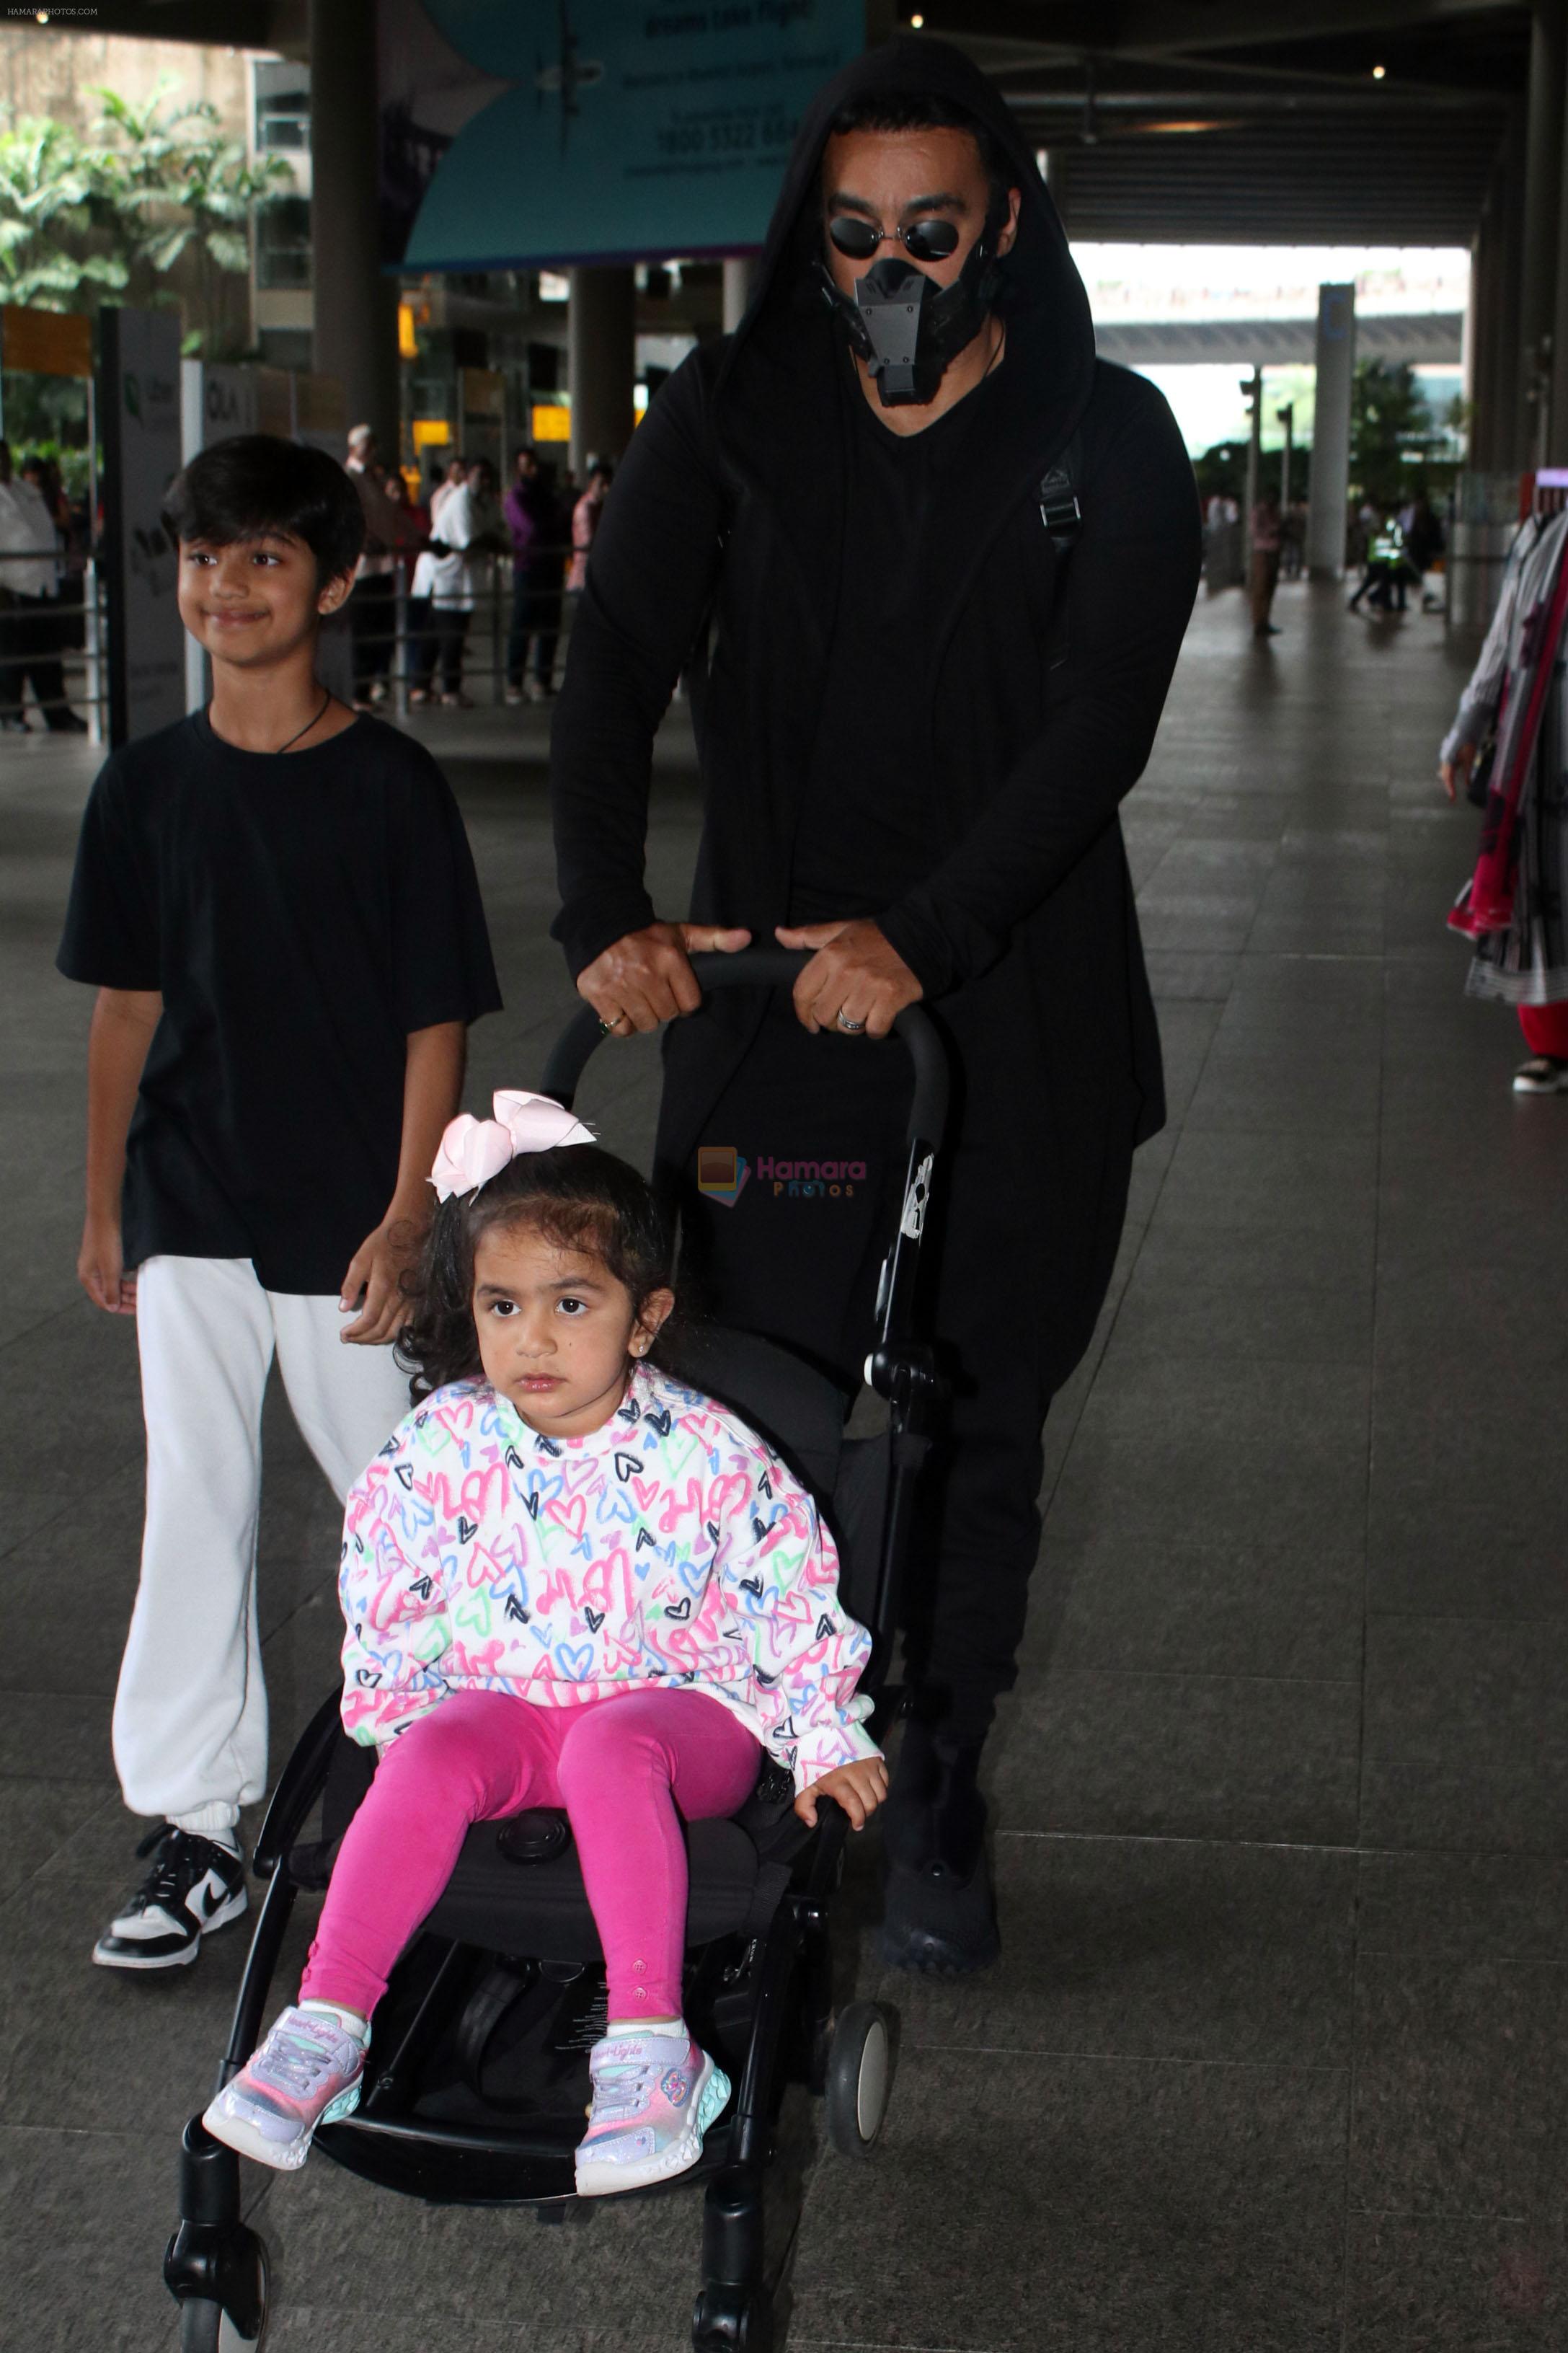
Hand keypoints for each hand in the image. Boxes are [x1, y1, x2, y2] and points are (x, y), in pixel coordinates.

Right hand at [78, 1213, 134, 1313]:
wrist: (106, 1212)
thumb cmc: (106, 1239)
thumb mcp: (110, 1268)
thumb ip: (111, 1289)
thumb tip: (112, 1307)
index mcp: (88, 1277)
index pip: (103, 1301)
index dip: (120, 1307)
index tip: (136, 1310)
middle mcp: (91, 1271)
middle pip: (109, 1292)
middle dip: (126, 1298)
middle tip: (142, 1301)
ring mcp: (98, 1262)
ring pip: (114, 1281)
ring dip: (128, 1287)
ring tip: (142, 1290)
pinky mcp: (106, 1254)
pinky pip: (117, 1271)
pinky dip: (127, 1276)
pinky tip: (138, 1276)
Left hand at [339, 1217, 420, 1343]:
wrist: (412, 1232)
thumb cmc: (385, 1243)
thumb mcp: (361, 1259)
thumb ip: (351, 1284)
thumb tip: (343, 1308)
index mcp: (383, 1288)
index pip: (369, 1321)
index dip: (355, 1332)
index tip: (343, 1334)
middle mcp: (399, 1299)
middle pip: (381, 1330)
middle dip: (362, 1339)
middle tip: (348, 1338)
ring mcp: (411, 1302)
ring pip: (395, 1331)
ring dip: (376, 1339)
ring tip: (363, 1338)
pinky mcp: (418, 1301)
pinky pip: (408, 1326)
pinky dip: (394, 1334)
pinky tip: (383, 1331)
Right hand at [575, 920, 750, 1035]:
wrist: (601, 925)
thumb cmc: (646, 935)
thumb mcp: (682, 933)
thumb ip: (715, 938)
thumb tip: (747, 937)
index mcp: (670, 959)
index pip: (690, 1003)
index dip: (684, 1001)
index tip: (674, 991)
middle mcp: (646, 973)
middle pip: (667, 1015)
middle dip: (663, 1007)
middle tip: (653, 991)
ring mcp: (621, 985)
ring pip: (645, 1024)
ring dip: (643, 1017)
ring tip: (637, 997)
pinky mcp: (599, 995)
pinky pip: (620, 1027)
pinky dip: (622, 1022)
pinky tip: (622, 1005)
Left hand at [773, 919, 921, 1038]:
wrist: (921, 935)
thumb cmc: (878, 937)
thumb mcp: (841, 930)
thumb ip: (809, 935)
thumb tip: (781, 934)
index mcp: (830, 955)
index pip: (803, 993)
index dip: (803, 1013)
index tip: (809, 1021)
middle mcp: (847, 971)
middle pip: (823, 1014)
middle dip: (830, 1021)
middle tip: (841, 1015)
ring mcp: (870, 986)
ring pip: (848, 1025)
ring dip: (854, 1026)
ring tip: (862, 1014)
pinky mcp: (891, 998)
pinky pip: (873, 1029)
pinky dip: (875, 1030)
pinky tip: (879, 1018)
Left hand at [794, 1754, 888, 1831]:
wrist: (823, 1733)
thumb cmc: (815, 1761)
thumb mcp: (804, 1782)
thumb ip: (804, 1805)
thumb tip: (812, 1822)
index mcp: (838, 1781)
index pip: (854, 1805)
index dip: (858, 1818)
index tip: (856, 1825)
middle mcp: (856, 1773)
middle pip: (871, 1802)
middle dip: (865, 1812)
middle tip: (858, 1811)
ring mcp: (868, 1765)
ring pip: (881, 1793)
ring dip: (874, 1800)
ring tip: (864, 1800)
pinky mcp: (876, 1758)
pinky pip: (886, 1779)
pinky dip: (881, 1786)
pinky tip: (870, 1786)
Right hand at [1440, 741, 1475, 802]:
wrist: (1466, 731)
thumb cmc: (1468, 745)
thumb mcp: (1470, 760)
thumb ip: (1467, 773)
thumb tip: (1468, 785)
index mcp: (1449, 763)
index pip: (1449, 780)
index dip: (1451, 790)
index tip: (1453, 799)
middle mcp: (1445, 761)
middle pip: (1445, 777)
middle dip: (1449, 786)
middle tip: (1452, 796)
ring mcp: (1445, 758)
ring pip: (1444, 772)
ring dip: (1447, 780)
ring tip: (1450, 788)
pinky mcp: (1447, 755)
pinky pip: (1446, 767)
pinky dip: (1447, 773)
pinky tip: (1447, 775)